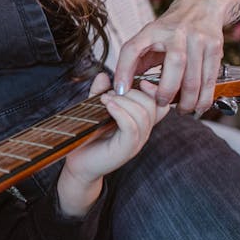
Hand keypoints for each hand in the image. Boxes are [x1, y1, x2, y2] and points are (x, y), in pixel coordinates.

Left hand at [57, 74, 169, 215]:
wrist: (78, 164)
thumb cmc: (88, 137)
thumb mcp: (95, 109)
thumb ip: (100, 92)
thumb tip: (103, 75)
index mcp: (140, 121)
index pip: (160, 103)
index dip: (153, 89)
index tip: (136, 81)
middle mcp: (142, 131)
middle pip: (152, 104)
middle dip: (132, 92)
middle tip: (110, 92)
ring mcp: (136, 142)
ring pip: (143, 114)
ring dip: (123, 100)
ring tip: (104, 98)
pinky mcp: (126, 149)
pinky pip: (131, 127)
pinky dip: (120, 112)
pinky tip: (108, 105)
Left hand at [112, 0, 226, 114]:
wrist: (202, 7)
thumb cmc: (170, 29)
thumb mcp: (149, 38)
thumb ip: (136, 60)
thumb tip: (122, 87)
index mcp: (153, 30)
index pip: (132, 48)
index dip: (123, 70)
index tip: (120, 91)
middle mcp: (176, 32)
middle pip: (174, 65)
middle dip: (167, 91)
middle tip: (161, 104)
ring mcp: (198, 39)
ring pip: (194, 77)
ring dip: (187, 100)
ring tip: (181, 110)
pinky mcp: (215, 47)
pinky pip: (210, 79)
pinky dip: (204, 98)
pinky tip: (198, 107)